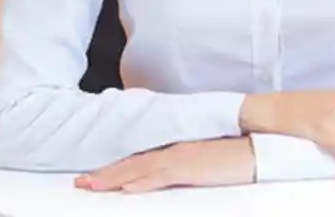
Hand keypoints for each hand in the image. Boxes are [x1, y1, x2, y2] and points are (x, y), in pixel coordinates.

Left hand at [74, 137, 255, 192]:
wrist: (255, 144)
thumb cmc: (234, 154)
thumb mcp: (203, 157)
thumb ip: (183, 162)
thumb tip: (168, 171)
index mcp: (174, 148)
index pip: (137, 160)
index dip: (113, 168)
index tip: (93, 176)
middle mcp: (171, 150)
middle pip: (130, 164)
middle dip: (103, 174)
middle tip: (79, 183)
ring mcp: (179, 157)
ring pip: (138, 170)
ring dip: (112, 179)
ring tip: (91, 186)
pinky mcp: (189, 167)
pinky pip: (160, 176)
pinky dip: (142, 183)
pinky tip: (126, 189)